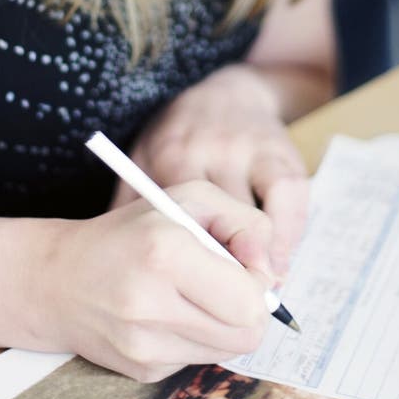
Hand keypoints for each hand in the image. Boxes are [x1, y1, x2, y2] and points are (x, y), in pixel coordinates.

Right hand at [49, 181, 272, 381]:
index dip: (260, 283)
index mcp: (166, 254)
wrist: (61, 278)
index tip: (245, 266)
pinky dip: (197, 336)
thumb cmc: (135, 229)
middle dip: (250, 309)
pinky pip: (198, 359)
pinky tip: (170, 311)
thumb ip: (246, 223)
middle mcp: (151, 305)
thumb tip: (271, 272)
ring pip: (227, 352)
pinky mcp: (142, 370)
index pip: (249, 301)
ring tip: (196, 292)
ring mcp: (144, 345)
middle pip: (246, 335)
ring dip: (224, 323)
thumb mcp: (192, 198)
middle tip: (230, 282)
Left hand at [110, 64, 309, 279]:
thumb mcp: (143, 158)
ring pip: (258, 217)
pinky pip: (289, 200)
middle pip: (217, 226)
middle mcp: (209, 150)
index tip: (185, 299)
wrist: (228, 90)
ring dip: (260, 261)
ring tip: (257, 292)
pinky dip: (288, 236)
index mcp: (170, 156)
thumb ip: (127, 202)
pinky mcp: (281, 153)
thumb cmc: (180, 136)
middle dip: (222, 273)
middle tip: (224, 308)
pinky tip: (279, 260)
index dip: (183, 267)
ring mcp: (248, 150)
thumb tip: (109, 261)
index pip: (176, 222)